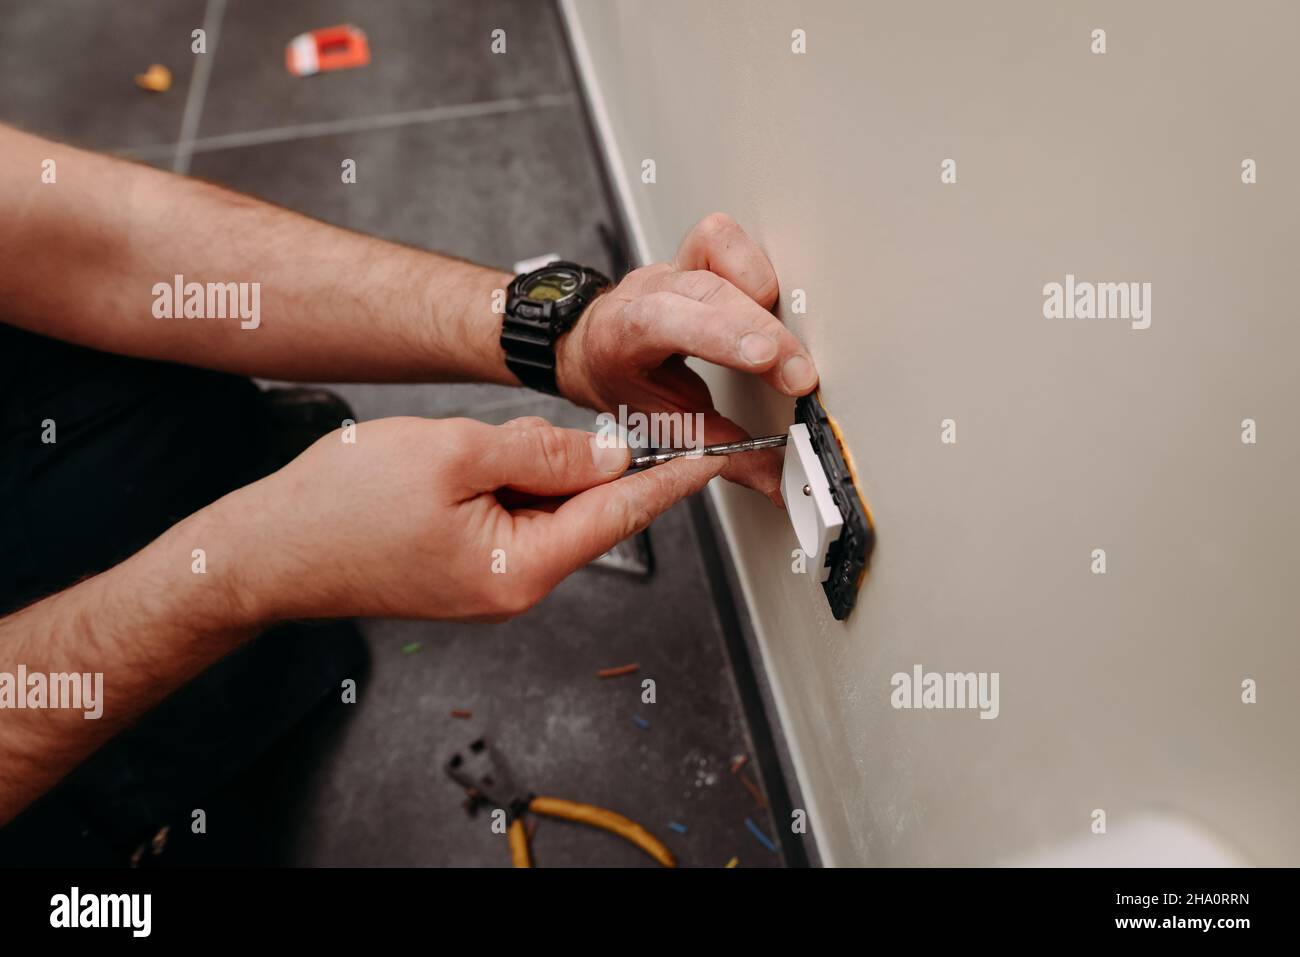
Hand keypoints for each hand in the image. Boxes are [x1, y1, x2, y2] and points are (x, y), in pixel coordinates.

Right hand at [221, 415, 725, 622]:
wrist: (267, 551)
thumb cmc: (340, 509)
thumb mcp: (454, 455)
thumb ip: (544, 452)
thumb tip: (611, 455)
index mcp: (521, 568)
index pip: (622, 515)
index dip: (673, 477)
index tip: (715, 452)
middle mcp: (515, 584)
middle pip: (584, 510)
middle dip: (584, 461)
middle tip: (551, 425)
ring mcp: (490, 579)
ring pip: (546, 506)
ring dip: (533, 467)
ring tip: (467, 450)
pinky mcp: (468, 564)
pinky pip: (512, 512)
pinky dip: (507, 479)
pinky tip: (465, 462)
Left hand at [556, 212, 817, 506]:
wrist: (590, 345)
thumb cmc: (622, 380)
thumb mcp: (663, 425)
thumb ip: (720, 453)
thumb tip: (774, 479)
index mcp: (623, 335)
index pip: (667, 322)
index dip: (720, 335)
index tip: (767, 361)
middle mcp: (648, 293)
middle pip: (707, 293)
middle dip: (763, 333)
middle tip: (799, 377)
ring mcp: (671, 268)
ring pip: (717, 256)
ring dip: (760, 299)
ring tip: (784, 344)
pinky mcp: (694, 254)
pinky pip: (723, 238)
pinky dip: (753, 264)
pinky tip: (768, 300)